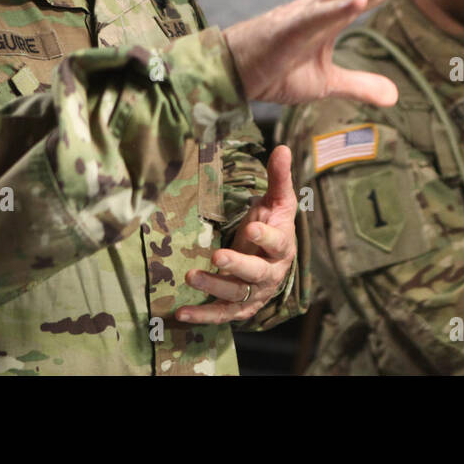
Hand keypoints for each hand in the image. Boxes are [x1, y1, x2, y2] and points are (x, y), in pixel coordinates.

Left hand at [177, 145, 296, 323]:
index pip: (277, 243)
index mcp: (282, 246)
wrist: (273, 260)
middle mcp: (271, 274)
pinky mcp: (239, 306)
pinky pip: (221, 314)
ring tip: (191, 276)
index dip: (265, 238)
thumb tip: (282, 147)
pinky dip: (202, 316)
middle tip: (217, 255)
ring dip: (214, 287)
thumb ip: (278, 177)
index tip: (251, 228)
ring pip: (236, 295)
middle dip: (237, 265)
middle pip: (256, 274)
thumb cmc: (273, 224)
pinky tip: (181, 313)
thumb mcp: (278, 200)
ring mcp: (254, 293)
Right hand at [223, 0, 448, 104]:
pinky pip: (316, 16)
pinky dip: (338, 7)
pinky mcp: (288, 29)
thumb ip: (360, 84)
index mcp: (336, 16)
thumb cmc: (274, 70)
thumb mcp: (327, 83)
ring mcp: (306, 14)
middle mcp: (325, 7)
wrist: (230, 74)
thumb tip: (395, 95)